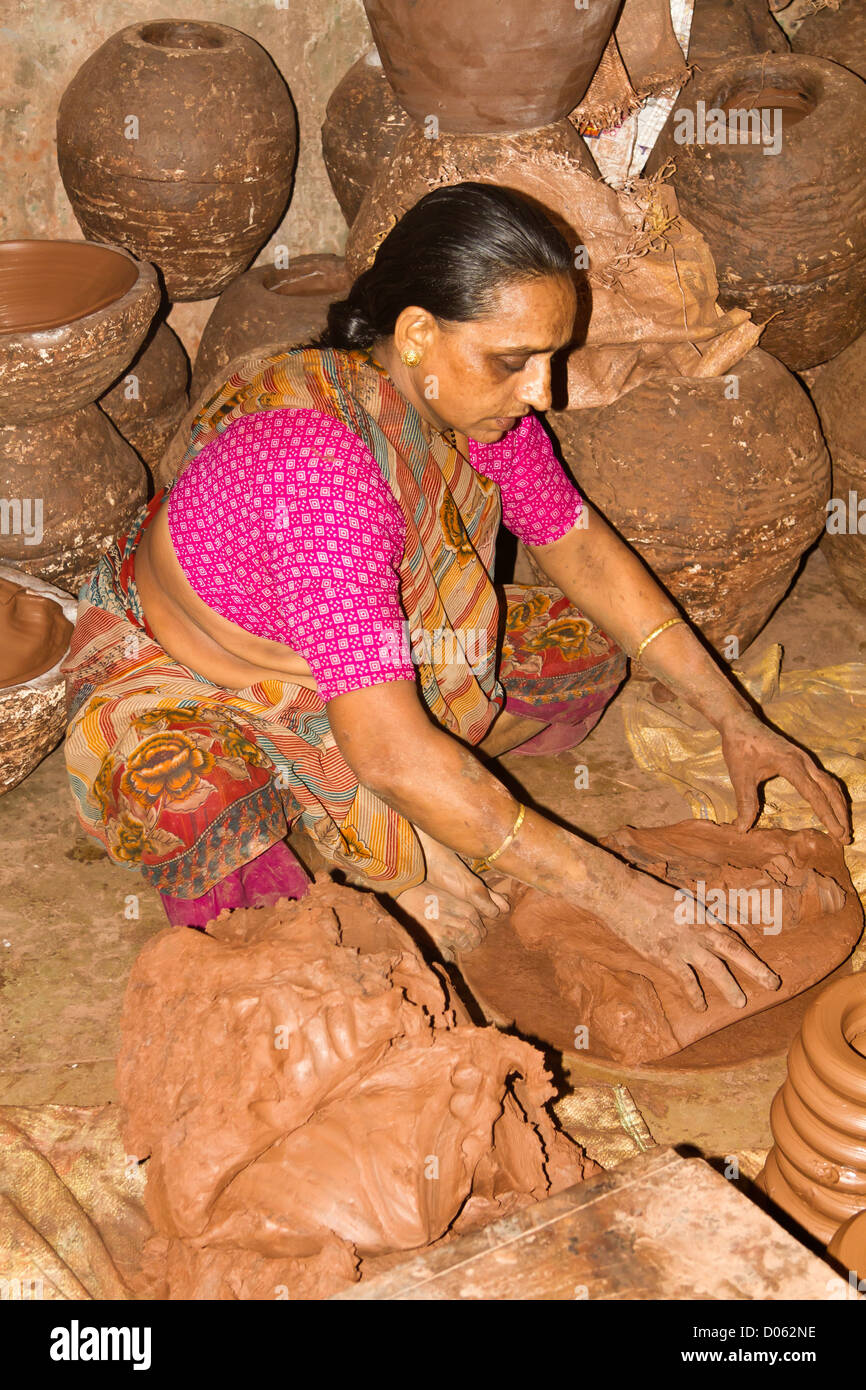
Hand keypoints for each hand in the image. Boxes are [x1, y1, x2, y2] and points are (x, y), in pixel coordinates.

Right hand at [611, 872, 780, 1011]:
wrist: (620, 895)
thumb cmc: (643, 892)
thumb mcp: (675, 896)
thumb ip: (691, 910)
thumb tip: (702, 918)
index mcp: (701, 912)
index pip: (730, 933)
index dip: (746, 949)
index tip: (759, 962)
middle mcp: (698, 929)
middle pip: (734, 950)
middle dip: (756, 968)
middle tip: (773, 984)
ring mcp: (684, 944)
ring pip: (716, 968)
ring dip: (730, 986)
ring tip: (741, 1004)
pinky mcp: (666, 956)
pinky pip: (686, 980)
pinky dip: (695, 994)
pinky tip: (701, 1006)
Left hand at [720, 712, 849, 843]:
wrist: (740, 722)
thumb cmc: (740, 747)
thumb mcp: (740, 776)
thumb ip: (745, 802)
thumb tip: (743, 828)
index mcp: (791, 764)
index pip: (815, 794)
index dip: (827, 815)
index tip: (837, 833)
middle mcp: (804, 761)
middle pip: (830, 790)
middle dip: (840, 814)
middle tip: (846, 838)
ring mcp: (806, 759)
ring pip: (831, 784)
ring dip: (840, 806)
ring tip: (844, 827)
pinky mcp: (803, 760)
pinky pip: (825, 779)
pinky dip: (833, 796)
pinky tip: (835, 808)